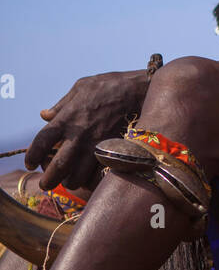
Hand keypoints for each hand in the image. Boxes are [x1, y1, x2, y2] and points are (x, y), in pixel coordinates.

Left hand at [24, 70, 149, 191]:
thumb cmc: (108, 85)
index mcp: (67, 118)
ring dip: (71, 182)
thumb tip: (44, 115)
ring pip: (78, 176)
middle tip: (45, 184)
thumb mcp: (80, 87)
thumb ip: (61, 105)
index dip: (32, 156)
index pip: (41, 142)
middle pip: (57, 166)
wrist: (137, 89)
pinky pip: (97, 174)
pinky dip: (91, 180)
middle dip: (48, 180)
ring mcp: (96, 145)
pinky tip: (89, 178)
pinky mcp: (112, 151)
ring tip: (68, 181)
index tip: (30, 163)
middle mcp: (79, 135)